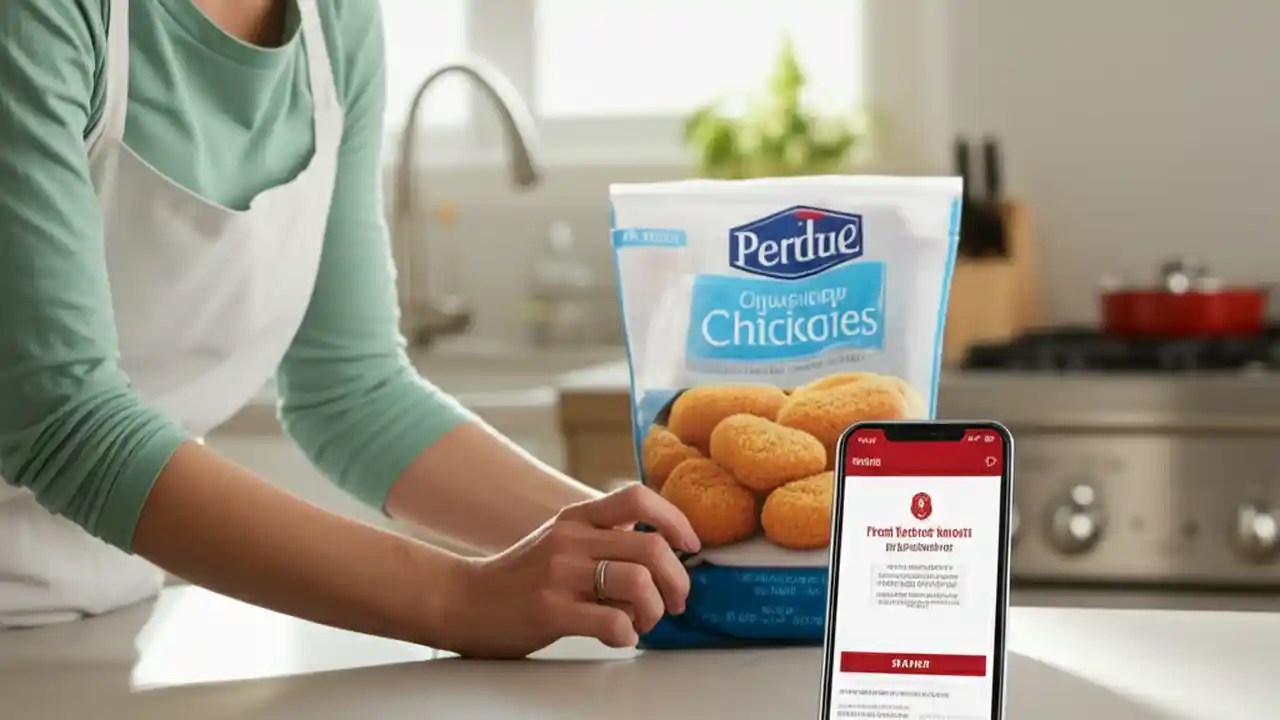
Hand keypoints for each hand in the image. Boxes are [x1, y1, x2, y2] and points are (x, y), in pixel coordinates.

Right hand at [436, 483, 700, 658]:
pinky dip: (627, 634)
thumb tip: (663, 553)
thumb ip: (604, 539)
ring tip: (641, 622)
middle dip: (678, 580)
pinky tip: (618, 637)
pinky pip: (612, 623)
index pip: (638, 499)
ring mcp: (559, 574)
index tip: (689, 546)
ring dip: (653, 610)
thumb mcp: (562, 541)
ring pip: (637, 583)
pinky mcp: (550, 611)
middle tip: (676, 601)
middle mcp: (570, 539)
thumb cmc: (521, 577)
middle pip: (651, 548)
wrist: (463, 600)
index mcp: (576, 517)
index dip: (675, 520)